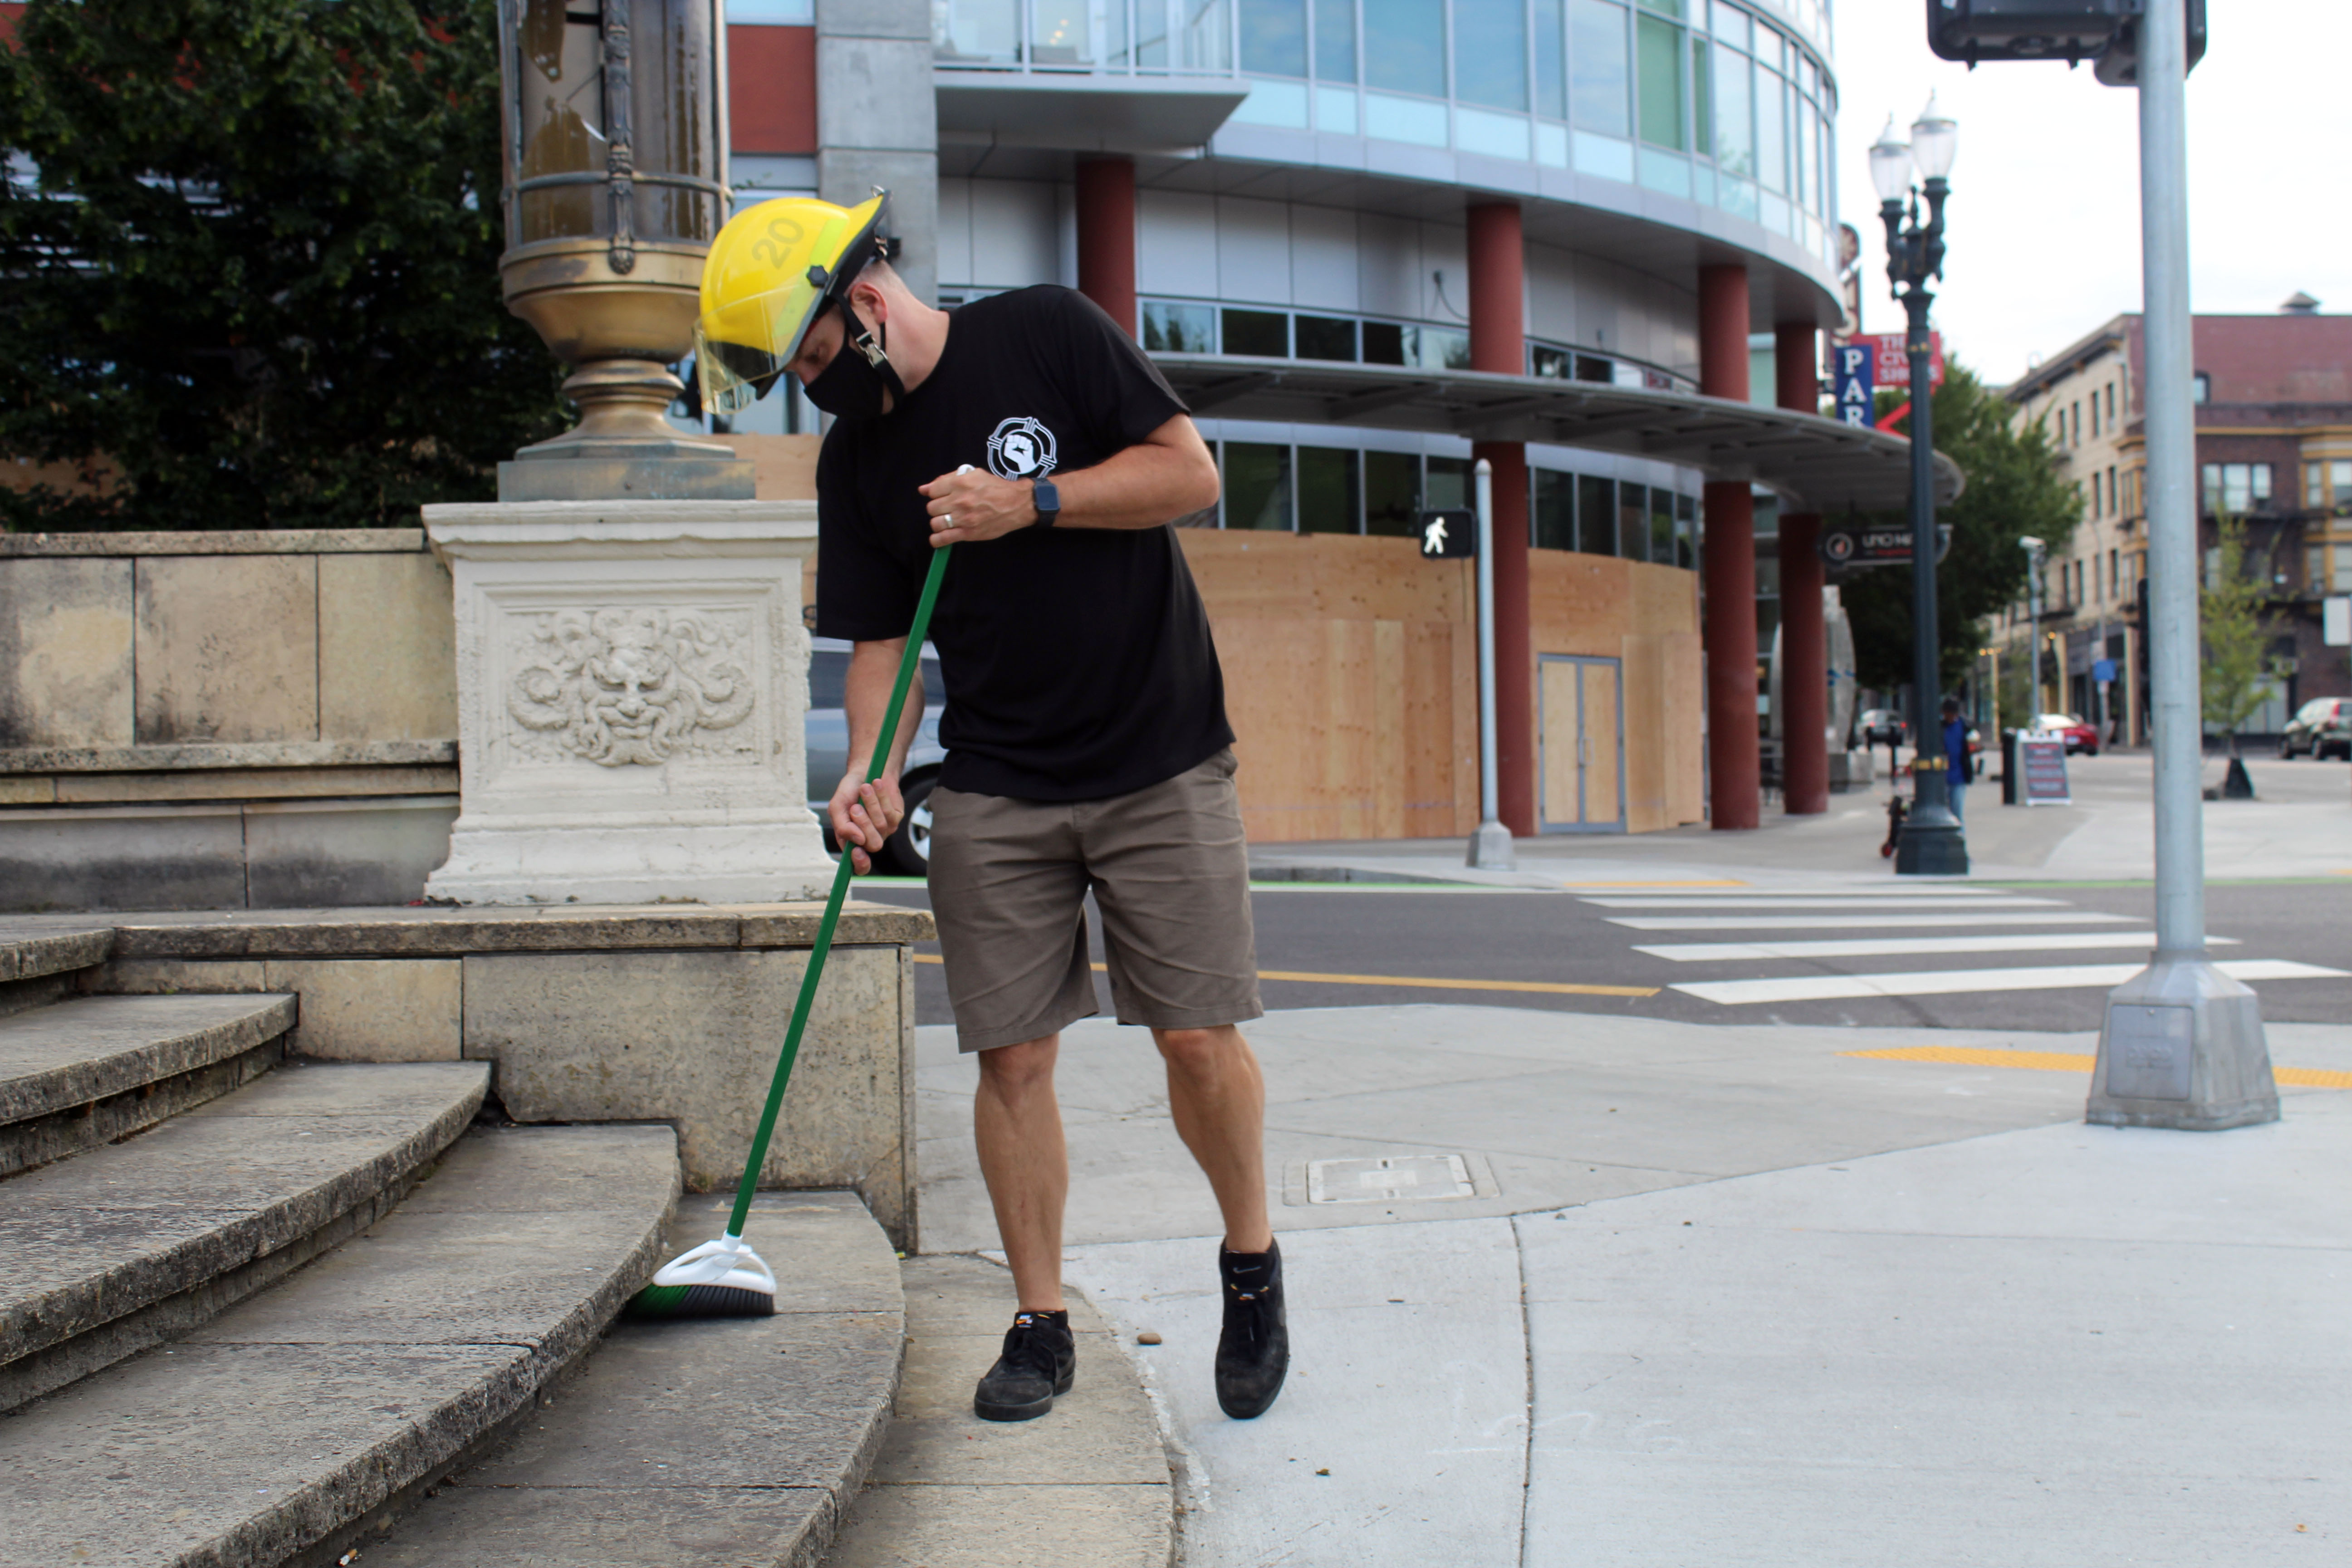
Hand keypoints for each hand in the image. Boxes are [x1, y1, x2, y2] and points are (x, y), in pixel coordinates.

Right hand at [828, 770, 903, 874]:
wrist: (865, 771)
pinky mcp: (896, 817)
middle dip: (864, 824)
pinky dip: (882, 797)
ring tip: (865, 788)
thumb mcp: (837, 806)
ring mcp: (885, 829)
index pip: (859, 865)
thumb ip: (841, 825)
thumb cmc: (849, 791)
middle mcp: (869, 838)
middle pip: (873, 845)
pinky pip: (890, 812)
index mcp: (852, 841)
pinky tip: (876, 785)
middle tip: (855, 807)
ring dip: (872, 805)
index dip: (860, 863)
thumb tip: (857, 840)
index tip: (857, 852)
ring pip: (882, 826)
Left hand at [920, 466, 1036, 545]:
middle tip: (947, 508)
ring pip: (935, 523)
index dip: (935, 493)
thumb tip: (924, 489)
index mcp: (960, 483)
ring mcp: (963, 518)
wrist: (1017, 504)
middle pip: (932, 507)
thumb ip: (948, 479)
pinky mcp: (968, 533)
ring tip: (947, 521)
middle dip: (937, 508)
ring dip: (939, 522)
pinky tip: (939, 537)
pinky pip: (943, 539)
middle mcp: (960, 500)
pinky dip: (937, 540)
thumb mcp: (974, 474)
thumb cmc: (996, 488)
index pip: (932, 490)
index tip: (942, 496)